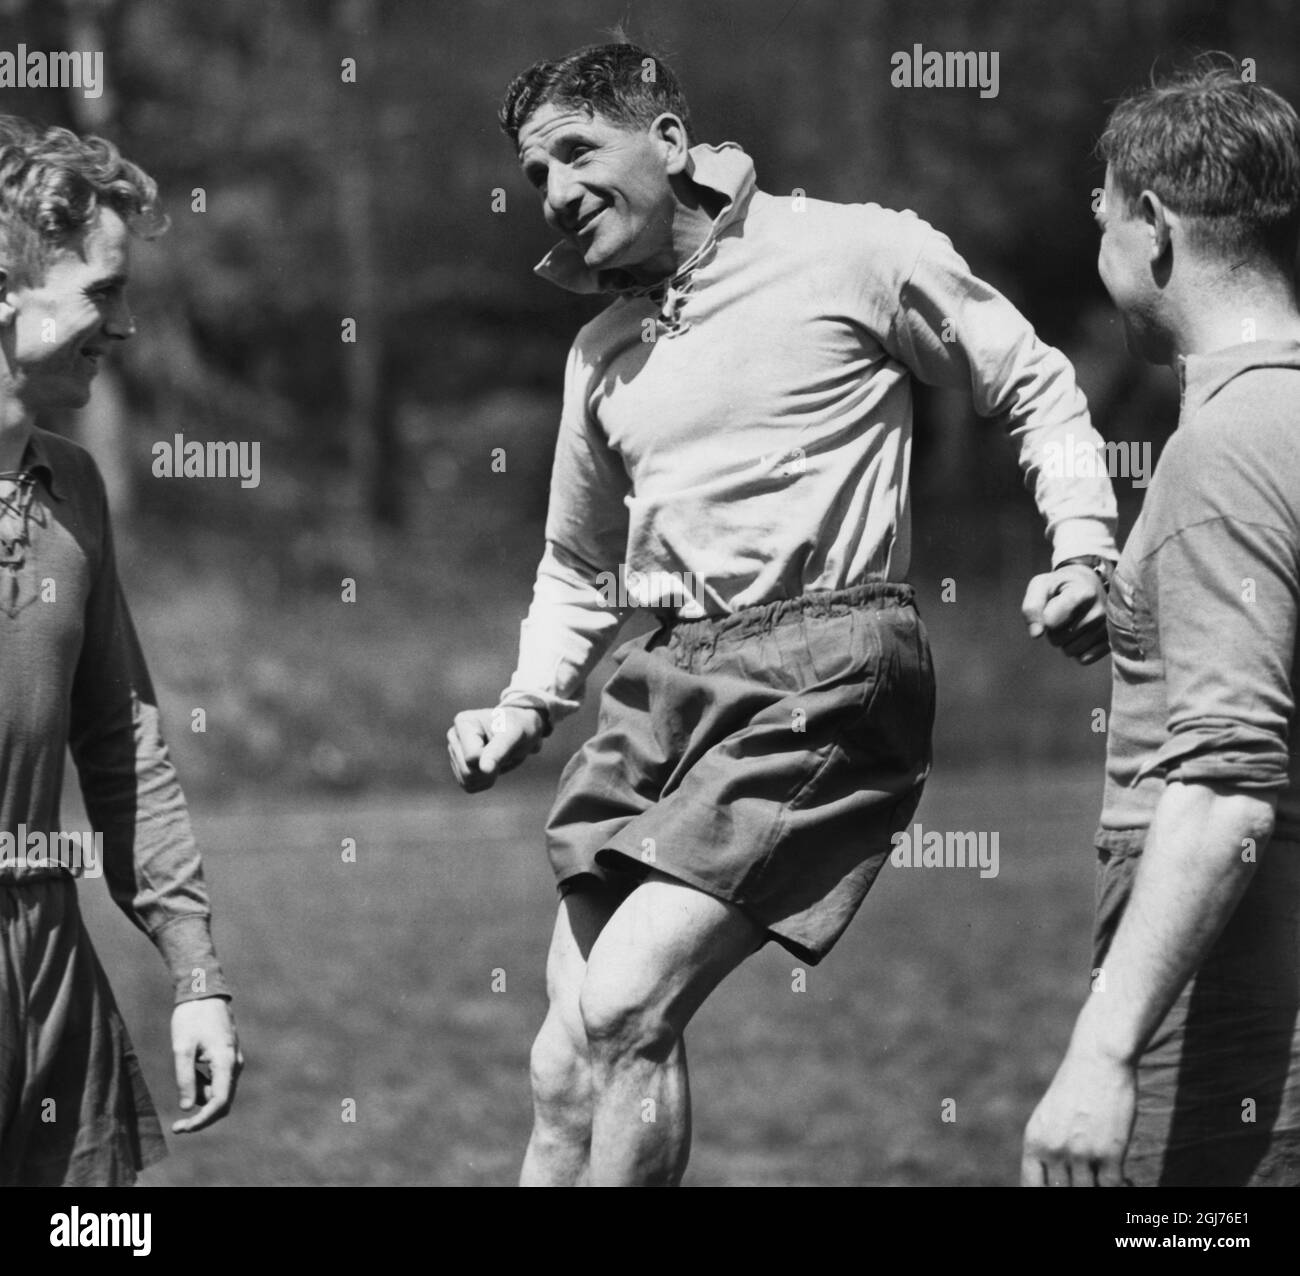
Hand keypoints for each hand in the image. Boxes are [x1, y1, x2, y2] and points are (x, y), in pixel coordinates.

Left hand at [170, 997, 242, 1133]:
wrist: (204, 992)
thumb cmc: (191, 1018)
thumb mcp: (182, 1048)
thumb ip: (186, 1078)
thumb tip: (188, 1107)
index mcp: (225, 1062)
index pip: (219, 1102)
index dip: (202, 1120)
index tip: (182, 1128)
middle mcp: (234, 1064)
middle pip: (222, 1101)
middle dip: (201, 1114)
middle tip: (177, 1124)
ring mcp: (233, 1060)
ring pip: (219, 1091)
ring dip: (200, 1093)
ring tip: (185, 1067)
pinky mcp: (228, 1056)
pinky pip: (218, 1080)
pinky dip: (203, 1082)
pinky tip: (193, 1064)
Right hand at [447, 706, 543, 792]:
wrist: (520, 732)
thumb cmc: (518, 728)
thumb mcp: (514, 735)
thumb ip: (498, 750)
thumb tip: (484, 769)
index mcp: (463, 723)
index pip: (472, 757)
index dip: (492, 758)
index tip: (504, 741)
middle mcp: (454, 737)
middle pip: (467, 771)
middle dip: (490, 769)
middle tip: (503, 753)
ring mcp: (454, 753)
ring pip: (467, 781)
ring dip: (488, 776)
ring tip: (497, 758)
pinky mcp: (458, 767)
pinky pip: (470, 787)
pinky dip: (485, 781)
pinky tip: (492, 766)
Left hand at [1021, 1047, 1135, 1185]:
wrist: (1099, 1059)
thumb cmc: (1076, 1088)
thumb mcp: (1050, 1117)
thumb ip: (1049, 1149)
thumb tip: (1052, 1182)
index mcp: (1034, 1141)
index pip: (1032, 1188)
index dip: (1046, 1197)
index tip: (1061, 1191)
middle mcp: (1054, 1150)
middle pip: (1062, 1194)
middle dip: (1077, 1191)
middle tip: (1090, 1183)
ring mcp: (1081, 1153)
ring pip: (1088, 1194)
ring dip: (1100, 1189)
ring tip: (1107, 1179)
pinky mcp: (1110, 1152)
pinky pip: (1113, 1189)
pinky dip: (1123, 1188)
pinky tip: (1128, 1181)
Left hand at [1022, 565, 1108, 663]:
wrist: (1090, 585)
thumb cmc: (1061, 586)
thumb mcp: (1041, 585)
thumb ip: (1032, 607)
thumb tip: (1036, 634)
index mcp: (1083, 593)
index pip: (1050, 621)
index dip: (1042, 617)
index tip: (1051, 604)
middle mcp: (1100, 611)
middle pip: (1057, 638)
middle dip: (1053, 629)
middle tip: (1062, 613)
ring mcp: (1108, 629)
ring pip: (1070, 651)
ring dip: (1064, 640)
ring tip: (1073, 621)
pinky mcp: (1111, 643)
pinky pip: (1083, 659)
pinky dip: (1077, 650)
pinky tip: (1082, 633)